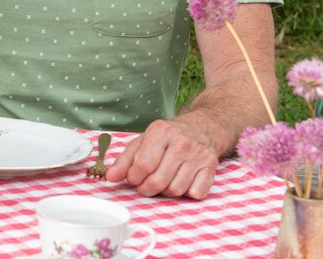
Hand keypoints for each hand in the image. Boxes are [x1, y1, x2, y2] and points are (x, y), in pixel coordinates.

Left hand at [104, 118, 219, 199]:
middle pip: (158, 180)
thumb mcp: (143, 141)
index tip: (133, 178)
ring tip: (162, 182)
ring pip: (176, 190)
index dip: (134, 177)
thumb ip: (125, 160)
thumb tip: (111, 177)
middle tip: (144, 185)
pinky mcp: (211, 167)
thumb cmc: (168, 137)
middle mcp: (182, 142)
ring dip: (165, 192)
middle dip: (146, 189)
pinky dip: (186, 193)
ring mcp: (198, 155)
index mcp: (161, 132)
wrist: (202, 128)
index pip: (143, 164)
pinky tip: (181, 182)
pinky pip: (195, 193)